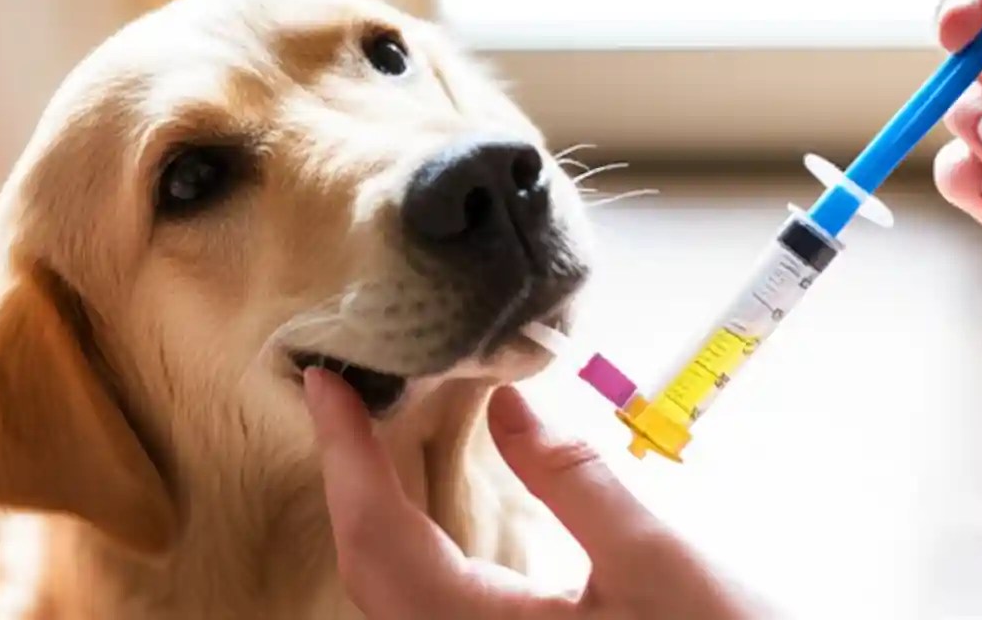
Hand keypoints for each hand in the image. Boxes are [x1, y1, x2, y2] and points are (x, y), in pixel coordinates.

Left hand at [302, 367, 749, 619]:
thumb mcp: (655, 564)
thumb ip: (572, 481)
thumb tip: (510, 403)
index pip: (379, 535)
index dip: (345, 454)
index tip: (325, 384)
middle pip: (370, 566)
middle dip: (349, 477)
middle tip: (344, 396)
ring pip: (392, 591)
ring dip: (375, 510)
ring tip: (373, 435)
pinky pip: (425, 606)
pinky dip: (411, 544)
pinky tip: (425, 504)